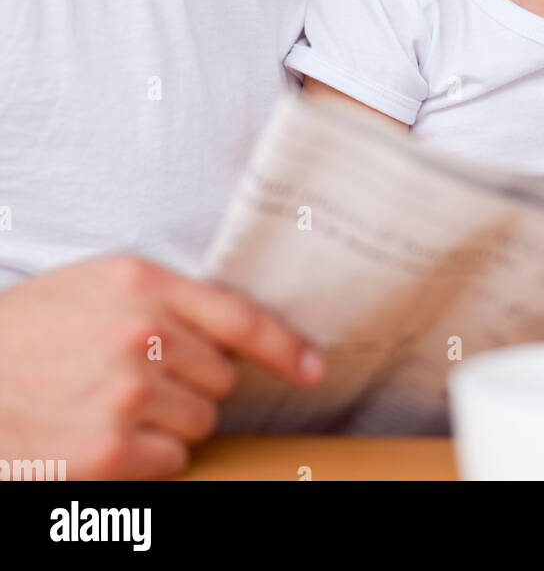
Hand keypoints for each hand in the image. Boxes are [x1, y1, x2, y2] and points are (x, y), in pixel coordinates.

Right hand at [0, 254, 324, 479]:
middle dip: (191, 386)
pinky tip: (102, 437)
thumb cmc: (28, 333)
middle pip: (220, 379)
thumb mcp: (94, 286)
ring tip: (110, 406)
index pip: (239, 315)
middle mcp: (141, 334)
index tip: (313, 368)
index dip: (285, 346)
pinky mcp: (109, 449)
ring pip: (198, 424)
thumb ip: (161, 299)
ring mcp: (126, 393)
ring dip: (167, 424)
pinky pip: (171, 462)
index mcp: (140, 283)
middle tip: (136, 381)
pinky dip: (146, 459)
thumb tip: (227, 334)